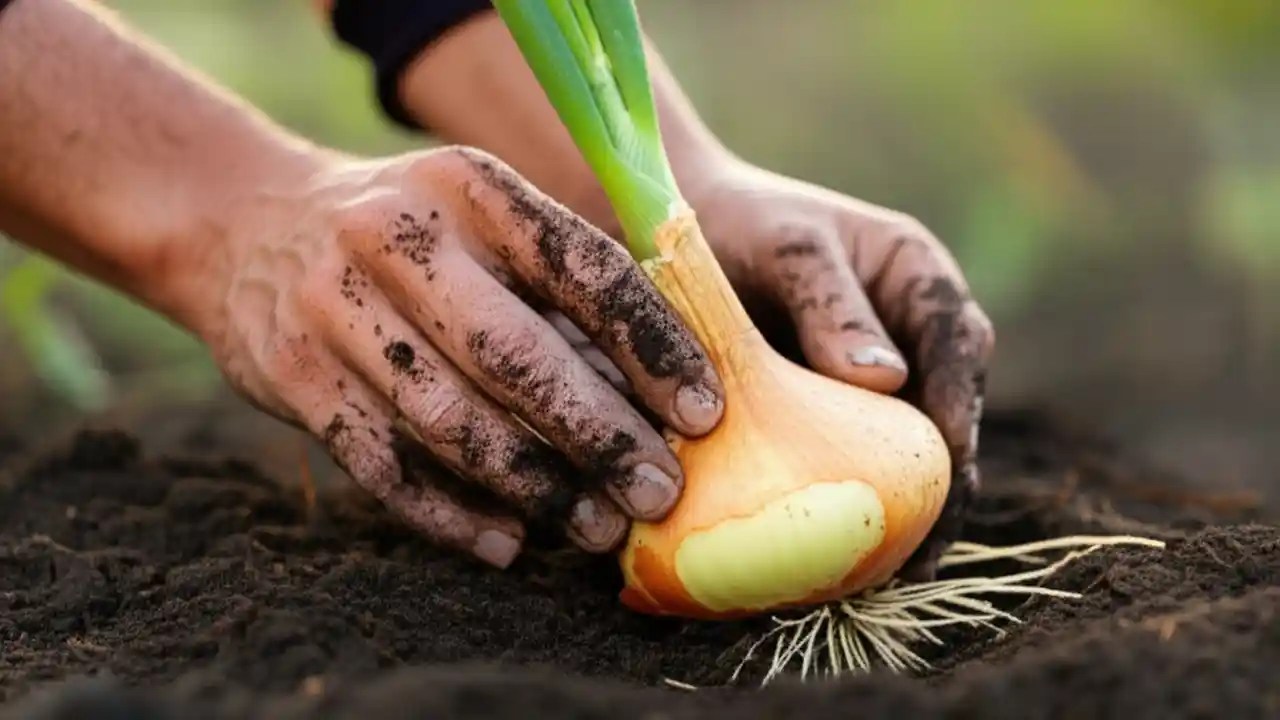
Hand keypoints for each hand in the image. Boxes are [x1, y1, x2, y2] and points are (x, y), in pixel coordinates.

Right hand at [186, 146, 723, 567]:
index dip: (652, 345)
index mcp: (469, 187)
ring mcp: (334, 307)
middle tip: (661, 494)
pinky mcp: (288, 374)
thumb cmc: (406, 232)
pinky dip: (448, 512)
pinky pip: (381, 464)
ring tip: (599, 531)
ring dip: (535, 486)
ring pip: (449, 420)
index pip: (582, 268)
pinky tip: (508, 543)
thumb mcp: (479, 215)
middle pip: (515, 354)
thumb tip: (660, 391)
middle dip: (600, 434)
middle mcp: (398, 239)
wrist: (243, 219)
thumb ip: (560, 285)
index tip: (705, 413)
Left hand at [687, 159, 994, 579]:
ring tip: (889, 573)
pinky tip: (838, 556)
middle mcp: (910, 334)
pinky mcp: (834, 417)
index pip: (960, 343)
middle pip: (948, 413)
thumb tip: (886, 380)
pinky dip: (853, 505)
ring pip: (907, 451)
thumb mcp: (787, 249)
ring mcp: (875, 381)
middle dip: (943, 482)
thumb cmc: (739, 224)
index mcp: (917, 279)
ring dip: (907, 510)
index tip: (946, 459)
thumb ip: (831, 303)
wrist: (679, 235)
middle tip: (923, 547)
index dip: (960, 403)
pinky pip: (855, 463)